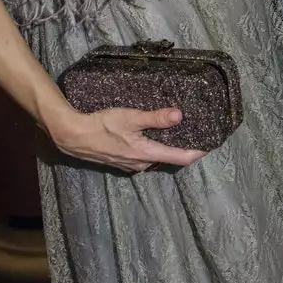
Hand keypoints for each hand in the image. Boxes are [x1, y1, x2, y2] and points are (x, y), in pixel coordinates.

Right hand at [46, 105, 205, 172]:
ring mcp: (129, 166)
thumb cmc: (102, 125)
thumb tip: (179, 116)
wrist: (73, 136)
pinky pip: (142, 158)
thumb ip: (155, 118)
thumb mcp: (131, 118)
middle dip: (180, 149)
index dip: (195, 153)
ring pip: (153, 159)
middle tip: (194, 135)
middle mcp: (140, 165)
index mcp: (146, 154)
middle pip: (167, 159)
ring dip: (163, 149)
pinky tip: (149, 138)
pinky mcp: (120, 162)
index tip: (209, 146)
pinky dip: (150, 150)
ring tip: (175, 135)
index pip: (178, 158)